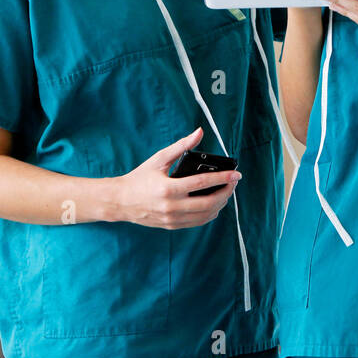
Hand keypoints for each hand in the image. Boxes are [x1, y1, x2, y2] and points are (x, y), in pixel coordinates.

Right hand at [116, 127, 239, 227]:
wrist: (121, 201)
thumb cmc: (140, 177)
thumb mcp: (159, 159)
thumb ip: (181, 146)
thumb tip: (199, 132)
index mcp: (168, 188)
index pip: (202, 183)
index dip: (222, 178)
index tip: (236, 174)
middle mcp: (171, 206)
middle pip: (208, 202)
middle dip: (226, 192)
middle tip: (234, 182)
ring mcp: (172, 218)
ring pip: (206, 215)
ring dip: (221, 203)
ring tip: (226, 192)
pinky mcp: (172, 225)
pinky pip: (198, 222)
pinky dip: (210, 213)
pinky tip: (215, 204)